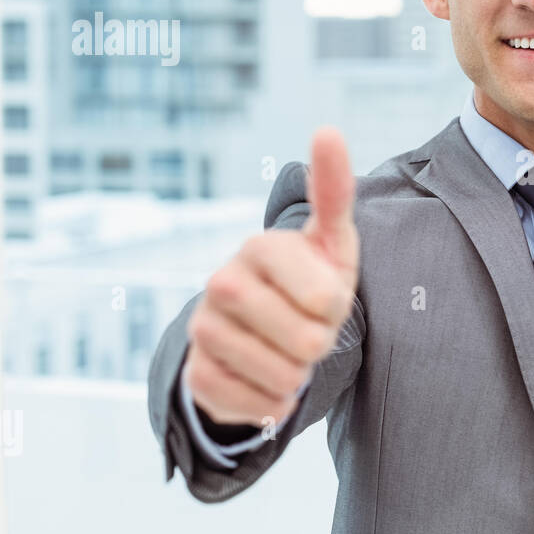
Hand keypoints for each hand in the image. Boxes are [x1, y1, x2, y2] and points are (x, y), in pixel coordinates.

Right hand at [185, 127, 359, 426]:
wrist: (266, 333)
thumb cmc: (309, 281)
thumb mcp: (332, 240)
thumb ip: (334, 190)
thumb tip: (327, 129)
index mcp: (261, 247)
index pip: (329, 299)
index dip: (337, 307)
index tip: (324, 295)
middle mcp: (222, 283)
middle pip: (310, 342)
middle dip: (320, 343)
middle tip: (304, 326)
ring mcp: (204, 329)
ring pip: (284, 377)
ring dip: (299, 374)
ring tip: (285, 350)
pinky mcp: (196, 375)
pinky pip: (257, 405)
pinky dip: (273, 402)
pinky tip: (263, 378)